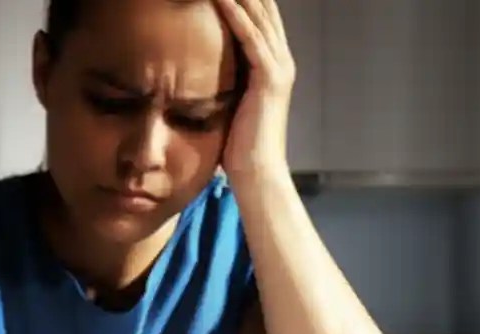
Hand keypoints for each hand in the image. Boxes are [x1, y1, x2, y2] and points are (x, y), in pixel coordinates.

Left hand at [213, 0, 295, 183]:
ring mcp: (279, 67)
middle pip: (263, 8)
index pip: (260, 17)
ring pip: (258, 16)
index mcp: (273, 63)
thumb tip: (198, 72)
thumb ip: (224, 82)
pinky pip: (251, 37)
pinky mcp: (269, 78)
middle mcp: (281, 59)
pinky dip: (236, 15)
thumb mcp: (230, 102)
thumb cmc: (239, 144)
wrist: (257, 172)